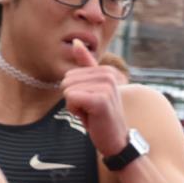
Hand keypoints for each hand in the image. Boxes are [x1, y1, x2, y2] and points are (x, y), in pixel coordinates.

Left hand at [59, 39, 131, 159]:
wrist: (116, 141)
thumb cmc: (102, 116)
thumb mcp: (93, 88)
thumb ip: (86, 64)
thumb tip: (76, 42)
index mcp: (106, 70)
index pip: (71, 75)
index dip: (76, 92)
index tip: (91, 103)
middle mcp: (108, 75)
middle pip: (67, 81)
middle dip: (73, 99)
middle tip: (90, 109)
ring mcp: (106, 87)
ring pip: (68, 90)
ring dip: (75, 106)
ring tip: (92, 113)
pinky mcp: (101, 100)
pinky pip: (71, 98)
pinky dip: (76, 112)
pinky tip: (91, 117)